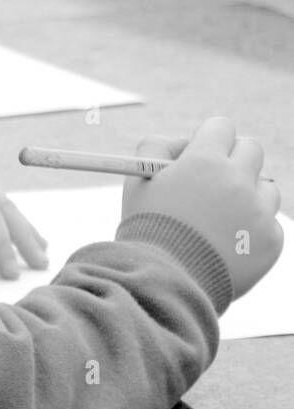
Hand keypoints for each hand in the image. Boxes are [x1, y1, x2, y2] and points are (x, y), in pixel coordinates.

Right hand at [123, 117, 281, 300]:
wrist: (166, 282)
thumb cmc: (147, 229)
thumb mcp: (137, 182)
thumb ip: (154, 149)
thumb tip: (179, 144)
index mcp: (205, 160)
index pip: (221, 126)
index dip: (208, 137)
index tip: (198, 152)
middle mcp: (238, 181)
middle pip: (251, 148)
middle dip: (234, 158)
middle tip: (214, 177)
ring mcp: (259, 211)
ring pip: (266, 186)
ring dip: (247, 194)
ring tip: (218, 217)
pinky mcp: (271, 240)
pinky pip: (268, 223)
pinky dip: (251, 229)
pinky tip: (225, 242)